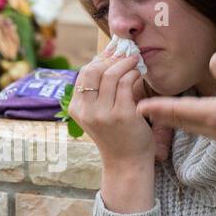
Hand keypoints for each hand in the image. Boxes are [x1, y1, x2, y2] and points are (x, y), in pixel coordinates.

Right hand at [69, 51, 153, 165]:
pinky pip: (126, 83)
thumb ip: (96, 92)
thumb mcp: (97, 114)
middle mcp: (87, 111)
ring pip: (111, 74)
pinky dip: (133, 74)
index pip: (84, 73)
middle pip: (94, 70)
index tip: (113, 52)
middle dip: (111, 58)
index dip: (99, 59)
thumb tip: (105, 57)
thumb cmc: (115, 136)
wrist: (126, 163)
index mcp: (76, 108)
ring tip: (135, 61)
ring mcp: (103, 113)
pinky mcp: (122, 114)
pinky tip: (138, 74)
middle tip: (125, 54)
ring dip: (125, 63)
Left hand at [136, 51, 215, 147]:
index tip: (138, 107)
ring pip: (195, 128)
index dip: (157, 107)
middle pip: (182, 123)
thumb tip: (213, 64)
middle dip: (163, 115)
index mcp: (214, 116)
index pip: (177, 110)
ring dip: (179, 120)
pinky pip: (208, 130)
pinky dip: (195, 122)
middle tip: (145, 110)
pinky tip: (197, 116)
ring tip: (166, 112)